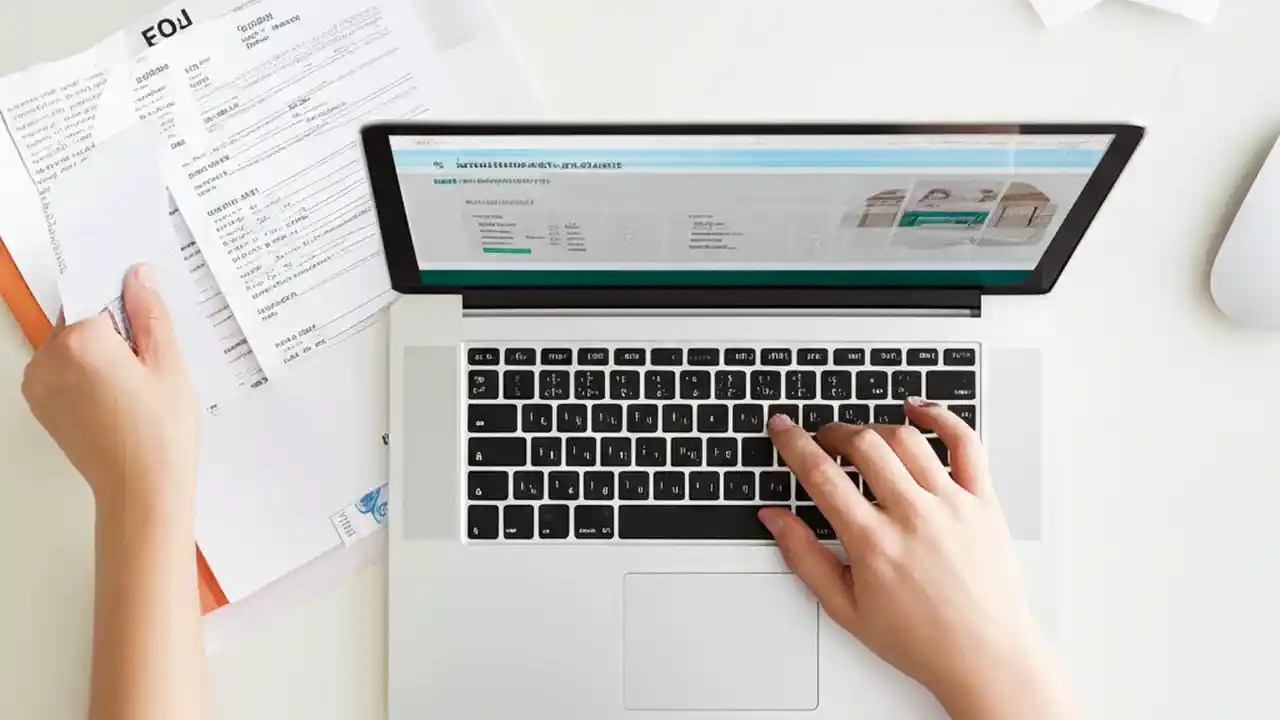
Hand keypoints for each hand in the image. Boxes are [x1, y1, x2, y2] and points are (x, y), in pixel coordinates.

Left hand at [22, 264, 198, 521]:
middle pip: (81, 318)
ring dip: (99, 351)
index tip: (147, 322)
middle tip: (146, 363)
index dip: (128, 305)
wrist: (140, 488)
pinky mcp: (40, 402)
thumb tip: (138, 276)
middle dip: (113, 329)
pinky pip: (61, 368)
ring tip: (133, 385)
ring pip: (70, 342)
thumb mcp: (168, 363)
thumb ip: (149, 312)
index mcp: (80, 341)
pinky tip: (117, 396)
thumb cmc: (159, 433)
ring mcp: (39, 382)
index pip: (98, 294)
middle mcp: (48, 357)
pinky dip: (86, 372)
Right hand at [759, 400, 1073, 719]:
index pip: (821, 474)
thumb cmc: (920, 640)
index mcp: (873, 544)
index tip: (782, 428)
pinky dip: (941, 417)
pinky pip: (965, 443)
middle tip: (823, 438)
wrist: (985, 658)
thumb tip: (774, 520)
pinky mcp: (984, 502)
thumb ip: (804, 558)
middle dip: (833, 432)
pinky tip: (919, 410)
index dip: (793, 443)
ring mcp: (952, 505)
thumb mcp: (846, 608)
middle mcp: (913, 517)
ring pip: (907, 438)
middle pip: (863, 445)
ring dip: (875, 427)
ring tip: (863, 436)